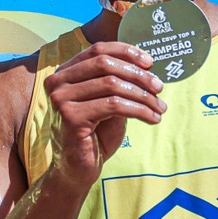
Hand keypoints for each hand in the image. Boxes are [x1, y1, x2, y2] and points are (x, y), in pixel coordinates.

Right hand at [42, 41, 165, 188]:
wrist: (79, 168)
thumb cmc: (95, 134)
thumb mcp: (107, 100)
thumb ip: (117, 81)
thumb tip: (146, 66)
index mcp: (65, 72)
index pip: (98, 49)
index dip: (126, 52)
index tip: (150, 63)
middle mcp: (58, 81)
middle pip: (106, 64)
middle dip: (138, 75)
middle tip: (159, 87)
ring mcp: (61, 99)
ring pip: (112, 85)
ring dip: (142, 95)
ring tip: (159, 107)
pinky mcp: (71, 117)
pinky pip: (113, 106)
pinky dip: (139, 110)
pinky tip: (152, 119)